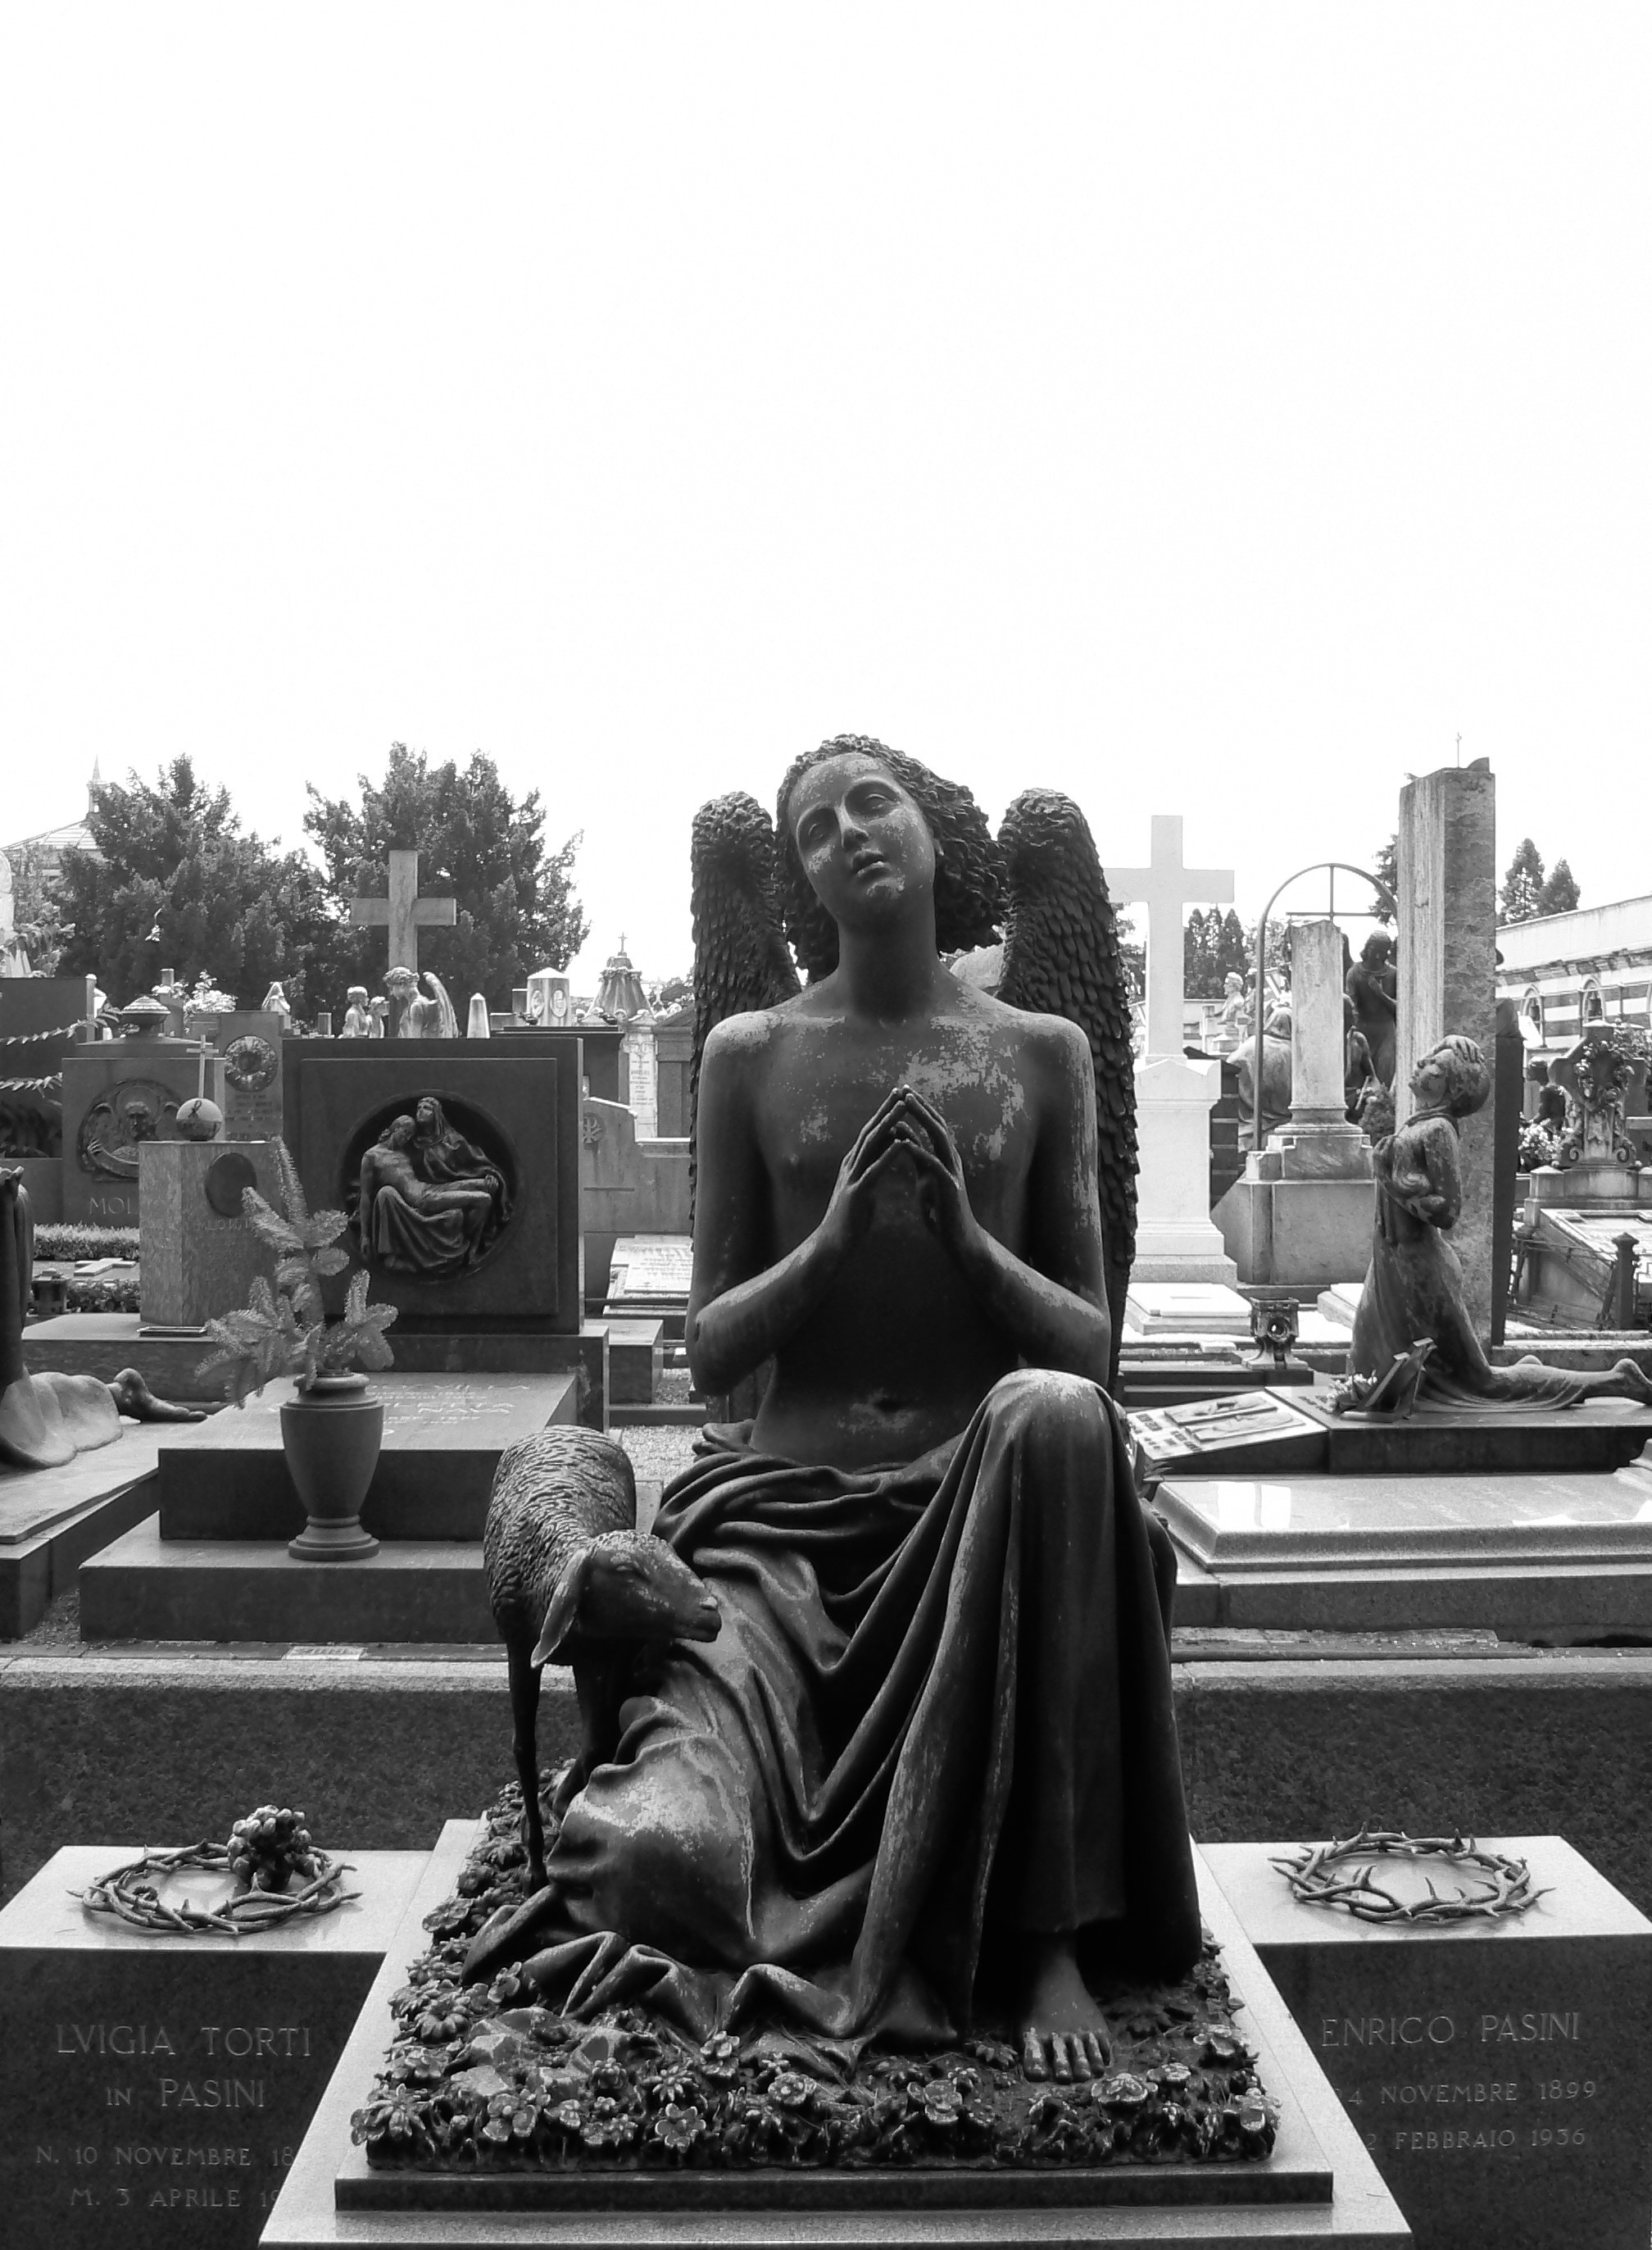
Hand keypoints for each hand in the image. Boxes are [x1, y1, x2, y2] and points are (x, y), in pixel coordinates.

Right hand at [818, 1087, 912, 1257]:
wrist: (832, 1245)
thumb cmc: (850, 1218)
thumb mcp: (864, 1186)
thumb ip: (874, 1166)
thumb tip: (890, 1145)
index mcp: (853, 1163)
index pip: (871, 1132)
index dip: (884, 1113)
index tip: (899, 1095)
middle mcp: (850, 1165)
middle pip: (870, 1130)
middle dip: (886, 1109)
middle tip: (902, 1090)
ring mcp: (852, 1178)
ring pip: (871, 1144)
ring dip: (888, 1123)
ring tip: (903, 1107)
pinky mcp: (857, 1194)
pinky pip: (875, 1170)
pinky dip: (889, 1154)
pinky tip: (903, 1143)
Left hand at [891, 1087, 981, 1265]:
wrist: (957, 1237)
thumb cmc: (939, 1207)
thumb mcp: (923, 1175)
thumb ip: (915, 1153)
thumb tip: (899, 1129)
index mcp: (943, 1155)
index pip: (932, 1124)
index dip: (919, 1106)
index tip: (902, 1090)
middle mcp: (950, 1158)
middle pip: (937, 1124)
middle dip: (920, 1105)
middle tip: (905, 1088)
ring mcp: (952, 1171)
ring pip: (939, 1138)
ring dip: (922, 1118)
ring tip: (906, 1104)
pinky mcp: (950, 1187)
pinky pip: (934, 1165)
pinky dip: (919, 1152)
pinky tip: (904, 1143)